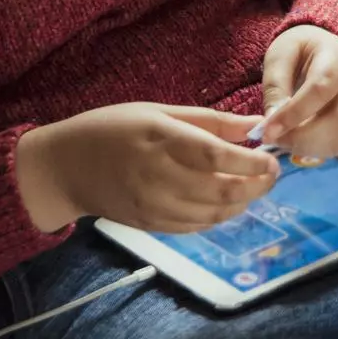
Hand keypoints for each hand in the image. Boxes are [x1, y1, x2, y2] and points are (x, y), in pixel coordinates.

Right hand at [15, 103, 280, 233]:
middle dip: (257, 185)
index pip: (217, 157)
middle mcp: (159, 176)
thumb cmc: (111, 129)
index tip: (272, 159)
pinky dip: (219, 217)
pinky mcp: (151, 225)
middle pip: (223, 191)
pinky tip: (226, 203)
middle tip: (272, 174)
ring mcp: (154, 205)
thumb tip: (254, 126)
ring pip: (214, 214)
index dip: (252, 163)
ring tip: (253, 187)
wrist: (65, 167)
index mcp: (162, 140)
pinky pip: (196, 227)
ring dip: (243, 203)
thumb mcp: (157, 111)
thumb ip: (208, 121)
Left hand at [259, 25, 337, 164]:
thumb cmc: (305, 50)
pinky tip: (299, 142)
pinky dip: (317, 151)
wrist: (336, 52)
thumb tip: (272, 121)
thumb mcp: (282, 53)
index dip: (293, 114)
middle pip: (337, 120)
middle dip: (301, 137)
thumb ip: (276, 84)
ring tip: (284, 140)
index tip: (267, 131)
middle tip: (274, 138)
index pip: (320, 90)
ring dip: (308, 147)